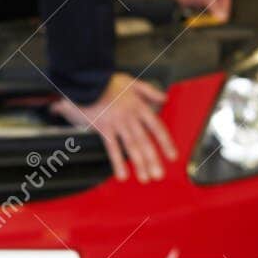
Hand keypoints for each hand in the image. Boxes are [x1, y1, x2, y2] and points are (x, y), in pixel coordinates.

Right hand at [52, 72, 177, 181]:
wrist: (85, 78)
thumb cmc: (105, 80)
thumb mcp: (131, 81)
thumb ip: (149, 90)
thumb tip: (164, 97)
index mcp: (138, 106)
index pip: (156, 127)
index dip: (165, 143)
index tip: (172, 156)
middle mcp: (129, 116)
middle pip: (144, 141)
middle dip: (152, 159)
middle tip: (158, 174)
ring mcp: (117, 123)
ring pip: (131, 146)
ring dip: (139, 164)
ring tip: (144, 178)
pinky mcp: (103, 127)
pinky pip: (112, 147)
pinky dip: (117, 162)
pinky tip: (122, 174)